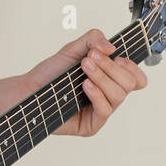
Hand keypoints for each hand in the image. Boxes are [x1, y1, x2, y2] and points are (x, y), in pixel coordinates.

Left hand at [27, 28, 147, 137]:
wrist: (29, 89)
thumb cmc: (51, 73)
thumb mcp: (72, 49)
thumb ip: (92, 40)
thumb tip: (111, 46)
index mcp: (109, 79)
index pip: (136, 77)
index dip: (132, 67)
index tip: (118, 56)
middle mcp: (108, 95)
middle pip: (129, 83)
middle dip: (111, 67)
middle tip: (90, 58)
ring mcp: (101, 111)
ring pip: (119, 95)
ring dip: (102, 77)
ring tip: (84, 68)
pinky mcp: (91, 125)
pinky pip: (105, 109)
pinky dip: (97, 94)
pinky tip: (85, 85)